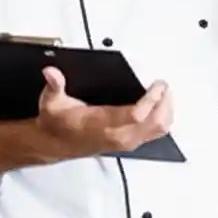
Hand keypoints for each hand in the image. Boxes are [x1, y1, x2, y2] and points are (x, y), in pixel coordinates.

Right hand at [35, 67, 171, 156]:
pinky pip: (156, 133)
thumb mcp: (51, 102)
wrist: (55, 144)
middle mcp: (118, 136)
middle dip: (164, 102)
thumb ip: (54, 85)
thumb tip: (51, 73)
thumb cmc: (58, 124)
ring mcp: (126, 142)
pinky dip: (163, 119)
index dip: (151, 100)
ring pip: (159, 130)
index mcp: (102, 125)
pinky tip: (161, 106)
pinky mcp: (130, 143)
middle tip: (162, 85)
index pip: (136, 115)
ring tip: (164, 93)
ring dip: (166, 110)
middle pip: (155, 123)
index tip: (156, 85)